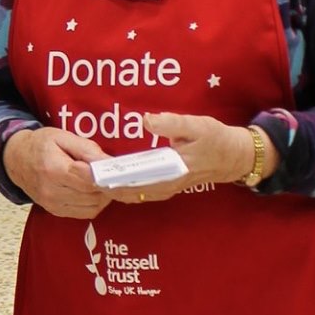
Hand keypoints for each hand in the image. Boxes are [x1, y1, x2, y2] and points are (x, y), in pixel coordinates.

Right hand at [2, 124, 110, 219]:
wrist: (16, 160)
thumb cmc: (39, 145)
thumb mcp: (62, 137)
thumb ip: (86, 149)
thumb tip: (108, 162)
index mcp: (53, 169)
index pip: (88, 179)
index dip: (108, 177)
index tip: (121, 173)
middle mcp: (52, 190)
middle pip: (92, 194)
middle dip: (108, 185)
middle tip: (118, 175)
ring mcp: (53, 204)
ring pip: (92, 206)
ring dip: (103, 195)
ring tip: (105, 181)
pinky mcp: (56, 211)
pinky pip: (85, 212)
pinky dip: (95, 203)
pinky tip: (94, 191)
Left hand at [94, 110, 279, 205]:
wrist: (235, 157)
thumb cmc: (216, 139)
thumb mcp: (197, 125)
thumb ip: (171, 123)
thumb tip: (146, 120)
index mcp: (170, 173)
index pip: (133, 182)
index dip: (110, 180)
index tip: (90, 173)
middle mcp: (165, 186)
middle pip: (126, 191)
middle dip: (102, 185)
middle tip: (79, 174)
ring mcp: (164, 189)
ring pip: (130, 194)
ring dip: (109, 188)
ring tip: (88, 177)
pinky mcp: (165, 187)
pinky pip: (138, 192)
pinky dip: (121, 188)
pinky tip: (108, 179)